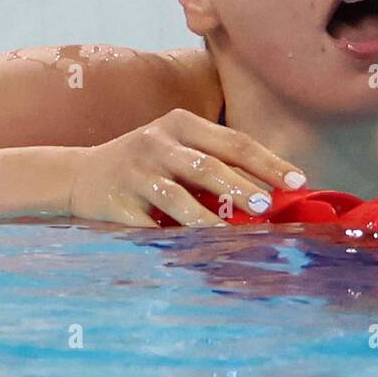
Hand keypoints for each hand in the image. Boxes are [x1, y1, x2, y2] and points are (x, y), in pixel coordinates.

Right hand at [66, 108, 307, 227]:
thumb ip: (217, 160)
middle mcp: (157, 143)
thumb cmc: (146, 163)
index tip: (298, 183)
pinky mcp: (116, 202)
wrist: (79, 174)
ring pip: (176, 196)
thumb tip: (271, 190)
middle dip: (239, 187)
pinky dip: (170, 239)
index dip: (268, 163)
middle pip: (206, 165)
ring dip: (206, 218)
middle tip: (266, 207)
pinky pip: (148, 225)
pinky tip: (192, 252)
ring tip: (231, 234)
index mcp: (181, 124)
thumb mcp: (177, 147)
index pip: (234, 142)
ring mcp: (134, 172)